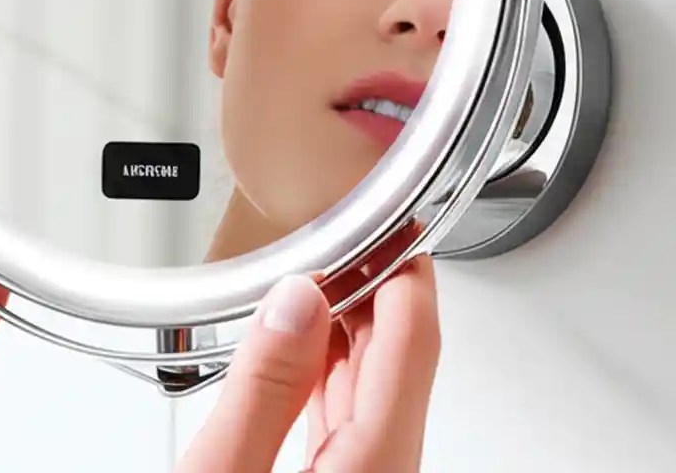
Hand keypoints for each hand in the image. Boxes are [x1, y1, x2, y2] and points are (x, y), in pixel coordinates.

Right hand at [177, 256, 439, 472]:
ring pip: (376, 392)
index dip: (403, 274)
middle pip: (401, 363)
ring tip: (315, 280)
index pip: (413, 346)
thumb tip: (294, 302)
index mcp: (373, 467)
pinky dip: (329, 374)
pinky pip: (351, 422)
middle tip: (344, 238)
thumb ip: (262, 391)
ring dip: (350, 331)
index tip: (387, 226)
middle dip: (375, 291)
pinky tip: (299, 352)